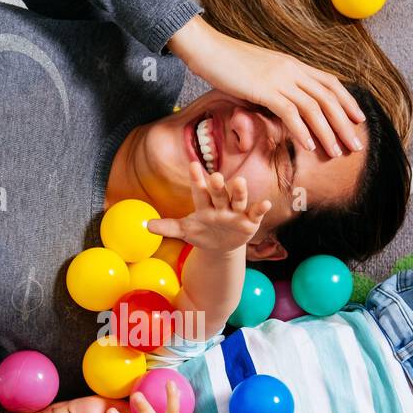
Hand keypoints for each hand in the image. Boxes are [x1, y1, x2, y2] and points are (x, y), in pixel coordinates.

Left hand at [148, 163, 270, 252]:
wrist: (220, 246)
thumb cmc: (202, 233)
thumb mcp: (185, 231)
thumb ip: (168, 227)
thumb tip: (146, 225)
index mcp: (204, 204)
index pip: (199, 191)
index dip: (196, 179)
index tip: (192, 165)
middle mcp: (220, 204)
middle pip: (219, 193)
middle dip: (217, 185)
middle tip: (215, 176)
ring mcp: (236, 211)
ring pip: (237, 199)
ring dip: (239, 191)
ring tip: (239, 182)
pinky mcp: (249, 221)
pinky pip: (255, 213)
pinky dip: (260, 208)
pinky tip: (265, 204)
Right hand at [168, 15, 364, 158]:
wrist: (207, 48)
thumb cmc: (228, 63)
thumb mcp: (260, 74)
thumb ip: (276, 87)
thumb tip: (284, 106)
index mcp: (293, 64)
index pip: (330, 83)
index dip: (347, 101)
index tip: (358, 119)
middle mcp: (292, 69)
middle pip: (328, 98)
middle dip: (344, 124)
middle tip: (355, 145)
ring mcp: (279, 78)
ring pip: (313, 107)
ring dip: (328, 132)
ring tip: (336, 153)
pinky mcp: (264, 88)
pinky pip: (289, 112)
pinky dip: (302, 131)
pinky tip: (309, 147)